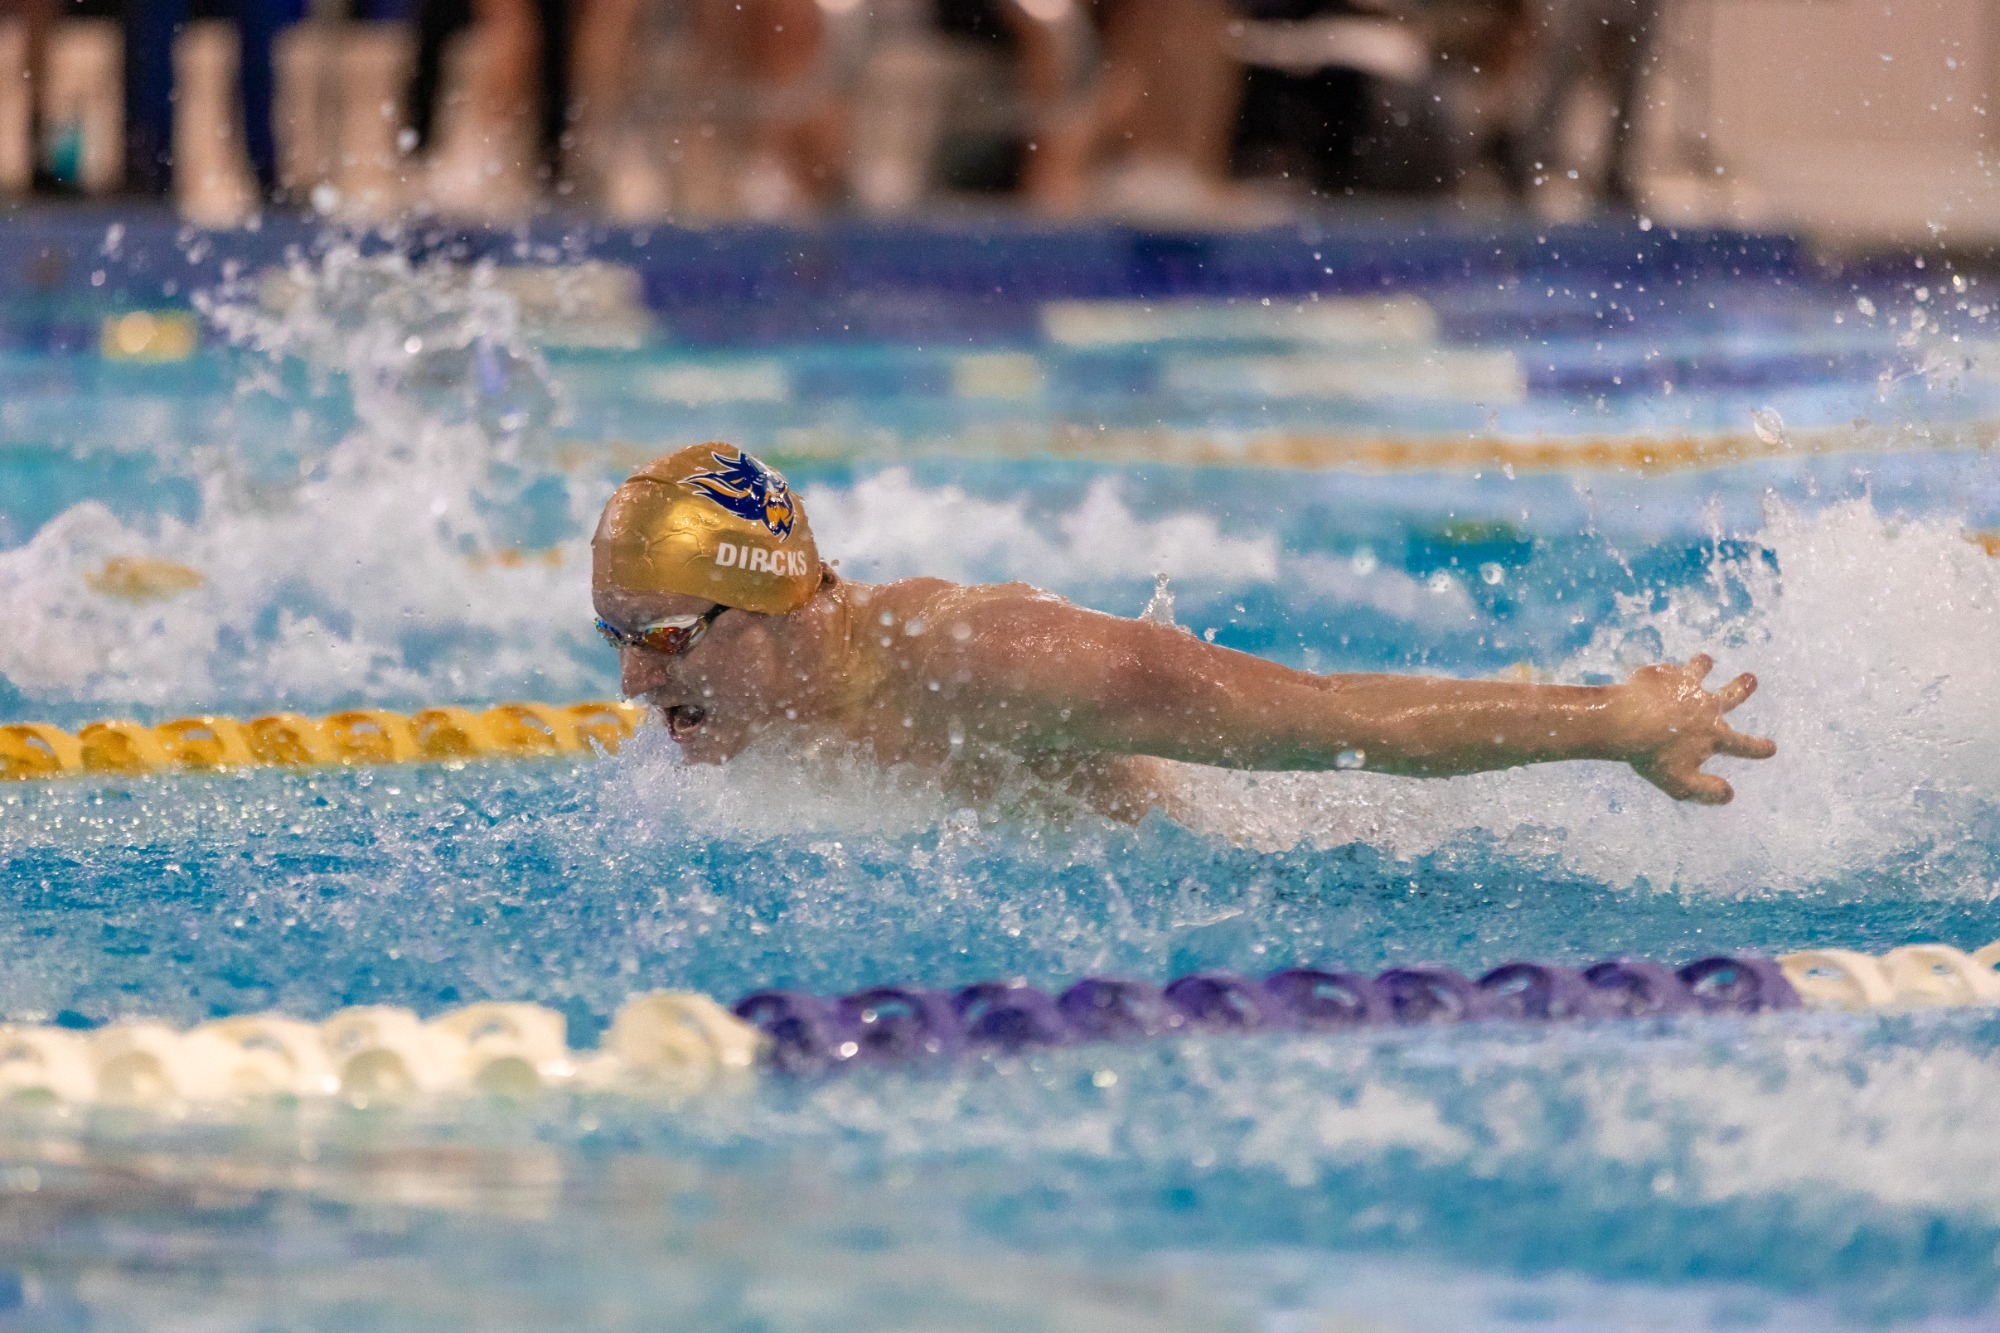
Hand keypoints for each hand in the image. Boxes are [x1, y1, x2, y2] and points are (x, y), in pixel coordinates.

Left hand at [1609, 655, 1775, 803]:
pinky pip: (1667, 670)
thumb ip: (1707, 790)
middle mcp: (1707, 707)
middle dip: (1743, 688)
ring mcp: (1686, 687)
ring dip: (1703, 666)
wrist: (1625, 722)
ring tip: (1704, 661)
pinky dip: (1665, 671)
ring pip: (1699, 671)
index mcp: (1714, 735)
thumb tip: (1730, 795)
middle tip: (1751, 678)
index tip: (1771, 748)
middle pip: (1732, 696)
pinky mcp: (1662, 674)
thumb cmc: (1653, 756)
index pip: (1743, 745)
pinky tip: (1657, 672)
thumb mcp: (1681, 784)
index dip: (1758, 748)